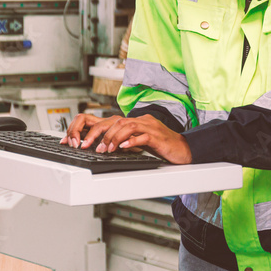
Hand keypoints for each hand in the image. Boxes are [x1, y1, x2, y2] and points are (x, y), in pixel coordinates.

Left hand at [62, 114, 192, 163]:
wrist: (183, 149)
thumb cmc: (162, 147)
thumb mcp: (140, 142)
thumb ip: (126, 140)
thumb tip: (105, 146)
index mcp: (138, 121)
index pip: (114, 121)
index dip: (98, 130)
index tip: (86, 142)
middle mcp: (143, 121)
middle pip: (118, 121)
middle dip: (101, 134)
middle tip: (91, 146)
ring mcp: (151, 127)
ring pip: (128, 126)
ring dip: (114, 138)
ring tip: (106, 149)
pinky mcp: (158, 137)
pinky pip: (143, 136)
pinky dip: (132, 142)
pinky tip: (124, 148)